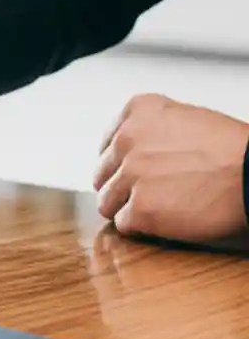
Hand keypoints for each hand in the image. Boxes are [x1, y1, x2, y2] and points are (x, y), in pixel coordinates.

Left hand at [93, 94, 248, 245]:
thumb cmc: (236, 151)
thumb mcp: (189, 120)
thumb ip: (153, 130)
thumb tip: (131, 150)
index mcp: (139, 111)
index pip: (108, 145)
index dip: (122, 163)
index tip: (140, 171)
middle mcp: (127, 139)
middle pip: (103, 174)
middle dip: (122, 186)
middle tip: (153, 193)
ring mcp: (131, 175)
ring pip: (107, 202)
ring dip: (129, 208)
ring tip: (163, 207)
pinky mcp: (139, 209)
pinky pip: (124, 224)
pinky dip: (142, 227)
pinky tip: (167, 220)